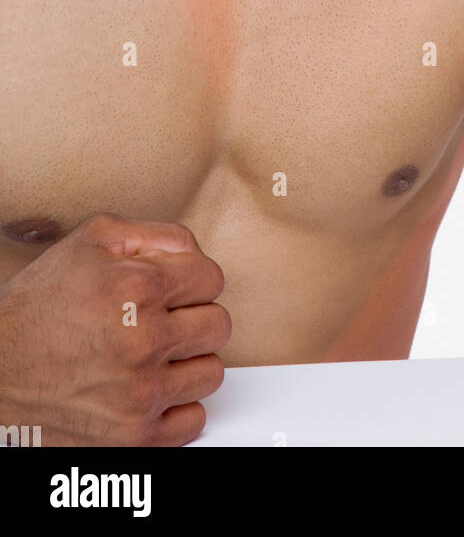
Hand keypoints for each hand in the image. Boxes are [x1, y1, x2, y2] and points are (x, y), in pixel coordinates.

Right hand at [0, 211, 229, 446]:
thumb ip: (153, 234)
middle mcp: (145, 341)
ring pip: (211, 372)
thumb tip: (195, 250)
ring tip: (155, 356)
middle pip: (218, 326)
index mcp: (139, 287)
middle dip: (194, 318)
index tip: (175, 289)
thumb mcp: (90, 241)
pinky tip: (149, 388)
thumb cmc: (37, 306)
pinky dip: (176, 405)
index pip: (212, 279)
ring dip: (188, 362)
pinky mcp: (134, 437)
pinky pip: (192, 420)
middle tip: (164, 321)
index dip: (192, 280)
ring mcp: (141, 394)